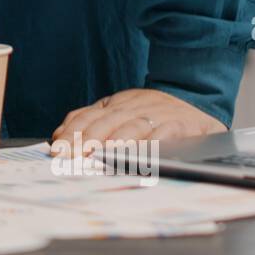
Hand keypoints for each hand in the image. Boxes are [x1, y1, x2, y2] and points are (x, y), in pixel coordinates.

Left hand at [50, 89, 225, 154]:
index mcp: (115, 103)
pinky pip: (165, 133)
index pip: (86, 116)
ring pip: (132, 126)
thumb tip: (58, 137)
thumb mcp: (119, 111)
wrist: (198, 97)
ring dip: (115, 142)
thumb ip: (91, 121)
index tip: (56, 150)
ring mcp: (157, 114)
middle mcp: (133, 106)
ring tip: (100, 157)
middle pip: (105, 122)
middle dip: (86, 140)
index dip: (70, 133)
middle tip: (72, 158)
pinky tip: (140, 156)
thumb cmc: (154, 113)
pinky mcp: (181, 124)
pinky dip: (152, 144)